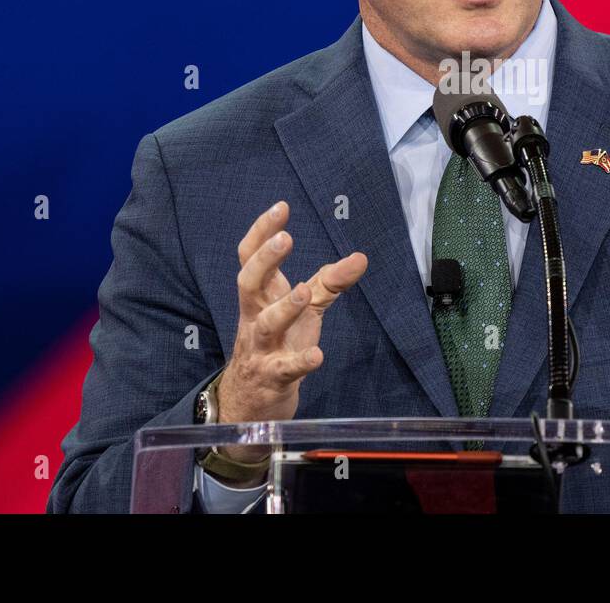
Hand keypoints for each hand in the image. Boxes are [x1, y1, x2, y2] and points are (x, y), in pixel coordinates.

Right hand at [216, 201, 367, 460]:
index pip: (249, 257)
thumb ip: (330, 282)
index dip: (261, 232)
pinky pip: (284, 369)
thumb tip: (361, 256)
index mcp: (260, 297)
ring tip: (304, 292)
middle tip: (286, 238)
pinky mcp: (273, 378)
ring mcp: (261, 349)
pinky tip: (316, 355)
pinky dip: (300, 362)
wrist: (251, 402)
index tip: (281, 207)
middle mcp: (254, 318)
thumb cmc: (278, 344)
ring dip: (283, 308)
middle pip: (248, 283)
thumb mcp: (305, 309)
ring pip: (263, 325)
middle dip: (265, 260)